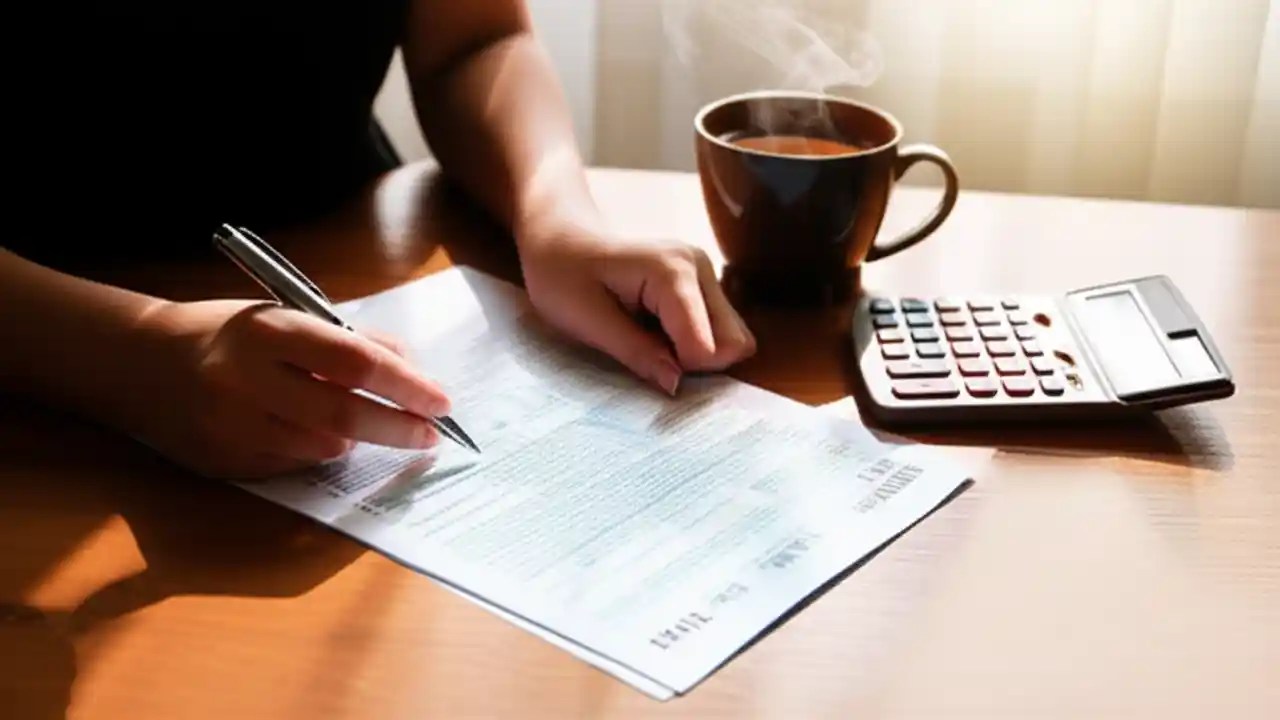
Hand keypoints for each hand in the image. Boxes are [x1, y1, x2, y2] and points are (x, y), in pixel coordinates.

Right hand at [123, 300, 449, 478]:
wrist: (139, 363)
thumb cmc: (231, 334)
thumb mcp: (286, 317)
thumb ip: (349, 339)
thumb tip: (412, 370)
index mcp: (269, 331)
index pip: (356, 360)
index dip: (406, 385)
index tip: (442, 401)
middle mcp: (246, 379)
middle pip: (344, 414)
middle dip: (398, 427)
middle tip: (431, 435)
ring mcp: (232, 425)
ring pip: (323, 446)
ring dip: (358, 440)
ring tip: (372, 427)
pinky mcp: (226, 461)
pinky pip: (295, 464)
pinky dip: (319, 452)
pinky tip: (314, 434)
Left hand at [518, 224, 756, 393]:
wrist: (560, 238)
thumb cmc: (561, 274)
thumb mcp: (587, 321)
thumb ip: (636, 353)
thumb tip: (676, 385)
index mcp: (672, 271)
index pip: (707, 346)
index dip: (678, 367)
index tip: (642, 356)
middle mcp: (699, 267)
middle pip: (734, 342)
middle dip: (697, 364)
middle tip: (650, 351)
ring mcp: (705, 273)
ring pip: (733, 339)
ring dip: (696, 354)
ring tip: (650, 338)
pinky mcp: (703, 285)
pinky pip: (719, 331)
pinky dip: (693, 344)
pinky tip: (658, 331)